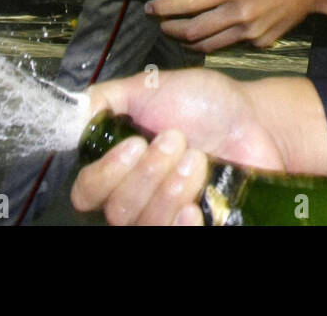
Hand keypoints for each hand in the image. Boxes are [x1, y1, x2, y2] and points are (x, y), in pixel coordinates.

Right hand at [70, 68, 286, 224]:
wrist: (255, 119)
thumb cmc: (203, 103)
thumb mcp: (149, 88)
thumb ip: (104, 99)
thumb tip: (71, 115)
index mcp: (119, 168)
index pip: (86, 193)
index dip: (104, 174)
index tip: (134, 143)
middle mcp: (137, 199)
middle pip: (117, 212)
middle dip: (147, 174)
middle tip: (178, 140)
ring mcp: (167, 216)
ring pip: (146, 226)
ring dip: (170, 191)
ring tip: (197, 159)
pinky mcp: (197, 225)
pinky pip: (174, 237)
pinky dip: (183, 225)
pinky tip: (197, 206)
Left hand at [147, 0, 317, 50]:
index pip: (187, 3)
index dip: (163, 9)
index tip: (149, 8)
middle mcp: (238, 14)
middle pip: (192, 32)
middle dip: (170, 29)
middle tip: (160, 23)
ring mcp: (250, 31)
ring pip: (209, 45)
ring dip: (189, 42)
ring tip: (180, 33)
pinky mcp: (262, 41)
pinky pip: (233, 45)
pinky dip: (218, 41)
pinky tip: (214, 33)